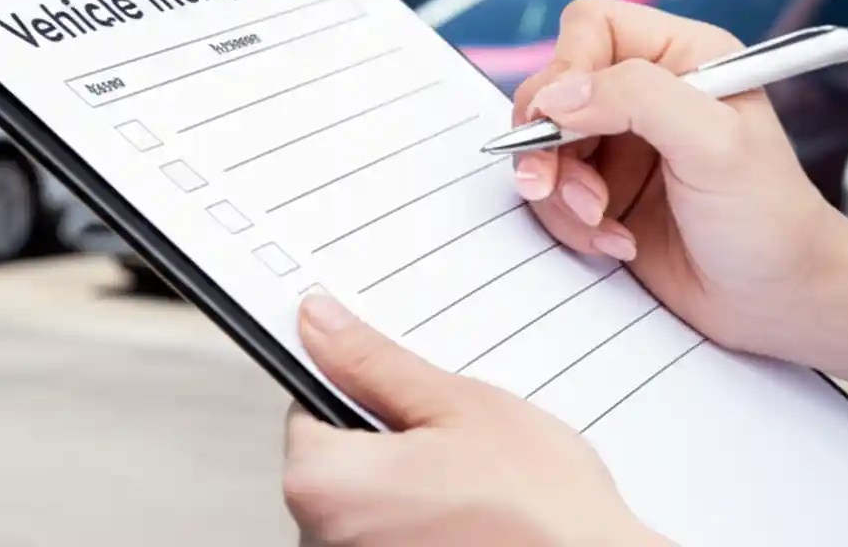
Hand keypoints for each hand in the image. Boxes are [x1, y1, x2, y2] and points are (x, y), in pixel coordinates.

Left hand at [283, 295, 670, 546]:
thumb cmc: (542, 511)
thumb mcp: (458, 405)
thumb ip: (372, 362)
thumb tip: (318, 323)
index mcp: (323, 487)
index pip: (306, 413)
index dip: (362, 395)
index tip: (403, 400)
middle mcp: (323, 543)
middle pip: (335, 467)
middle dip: (386, 447)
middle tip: (454, 447)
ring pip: (366, 509)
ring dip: (405, 495)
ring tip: (472, 491)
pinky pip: (389, 541)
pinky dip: (420, 530)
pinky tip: (469, 526)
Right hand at [511, 0, 847, 359]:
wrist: (777, 300)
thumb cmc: (769, 218)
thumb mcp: (714, 145)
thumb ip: (636, 100)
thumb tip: (557, 96)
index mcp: (681, 57)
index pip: (591, 27)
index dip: (565, 68)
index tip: (560, 122)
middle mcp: (645, 94)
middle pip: (552, 89)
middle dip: (549, 143)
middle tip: (552, 185)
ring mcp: (620, 146)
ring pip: (544, 146)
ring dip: (560, 193)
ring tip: (602, 224)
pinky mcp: (605, 194)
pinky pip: (552, 194)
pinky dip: (569, 223)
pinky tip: (615, 242)